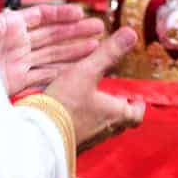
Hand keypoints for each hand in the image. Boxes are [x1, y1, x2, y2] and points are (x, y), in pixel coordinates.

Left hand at [0, 0, 104, 93]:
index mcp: (9, 25)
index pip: (41, 16)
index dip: (61, 14)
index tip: (79, 13)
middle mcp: (16, 43)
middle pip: (53, 35)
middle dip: (76, 32)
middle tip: (99, 28)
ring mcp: (18, 62)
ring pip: (53, 55)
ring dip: (75, 51)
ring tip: (97, 48)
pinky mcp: (16, 82)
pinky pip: (45, 76)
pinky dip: (63, 72)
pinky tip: (78, 70)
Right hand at [46, 26, 145, 148]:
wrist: (39, 136)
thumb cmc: (65, 104)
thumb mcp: (86, 71)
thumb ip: (108, 53)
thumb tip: (131, 33)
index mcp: (114, 114)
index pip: (136, 115)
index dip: (138, 106)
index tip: (137, 99)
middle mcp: (104, 131)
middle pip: (120, 123)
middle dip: (120, 110)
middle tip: (117, 99)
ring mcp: (87, 140)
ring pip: (102, 128)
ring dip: (102, 116)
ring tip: (95, 102)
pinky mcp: (71, 144)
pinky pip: (84, 134)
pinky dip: (84, 123)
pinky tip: (73, 114)